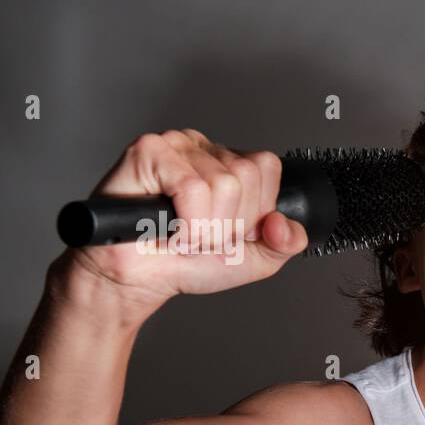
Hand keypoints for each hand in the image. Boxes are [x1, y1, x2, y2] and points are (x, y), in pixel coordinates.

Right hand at [68, 128, 307, 302]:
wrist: (136, 280)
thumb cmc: (183, 264)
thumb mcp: (250, 260)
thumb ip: (283, 245)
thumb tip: (288, 227)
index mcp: (229, 164)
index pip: (267, 169)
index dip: (252, 213)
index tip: (225, 231)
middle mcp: (204, 148)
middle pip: (247, 177)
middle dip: (228, 224)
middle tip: (199, 235)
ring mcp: (176, 145)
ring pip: (223, 185)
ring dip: (204, 229)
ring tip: (182, 235)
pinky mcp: (149, 151)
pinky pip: (193, 189)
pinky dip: (186, 223)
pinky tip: (168, 229)